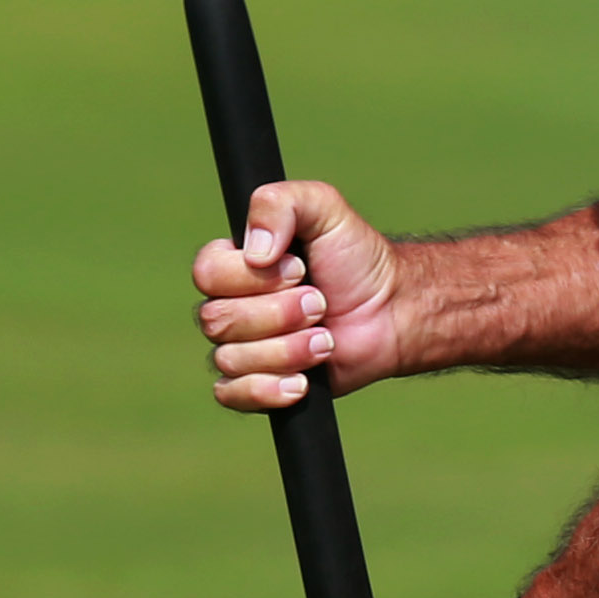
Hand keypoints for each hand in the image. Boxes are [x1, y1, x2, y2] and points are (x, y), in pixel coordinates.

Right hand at [192, 178, 412, 413]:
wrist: (391, 310)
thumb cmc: (355, 259)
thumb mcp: (324, 208)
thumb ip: (281, 202)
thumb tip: (253, 251)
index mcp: (233, 263)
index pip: (207, 273)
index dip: (253, 277)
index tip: (299, 268)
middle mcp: (229, 305)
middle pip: (217, 320)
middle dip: (279, 314)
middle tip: (320, 304)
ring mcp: (240, 347)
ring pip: (230, 358)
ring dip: (286, 350)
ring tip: (325, 340)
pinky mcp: (257, 384)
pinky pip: (232, 395)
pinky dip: (267, 390)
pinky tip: (303, 382)